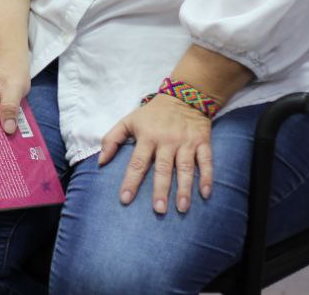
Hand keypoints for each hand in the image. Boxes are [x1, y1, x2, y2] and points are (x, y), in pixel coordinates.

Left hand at [99, 94, 212, 213]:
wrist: (183, 97)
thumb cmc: (152, 114)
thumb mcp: (128, 121)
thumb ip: (112, 140)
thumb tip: (100, 162)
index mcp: (147, 137)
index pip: (137, 163)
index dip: (131, 181)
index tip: (125, 199)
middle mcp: (167, 141)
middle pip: (163, 169)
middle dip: (160, 190)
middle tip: (158, 210)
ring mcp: (186, 142)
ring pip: (185, 168)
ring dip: (184, 189)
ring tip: (182, 208)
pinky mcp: (203, 142)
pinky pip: (206, 161)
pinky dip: (208, 177)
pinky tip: (206, 194)